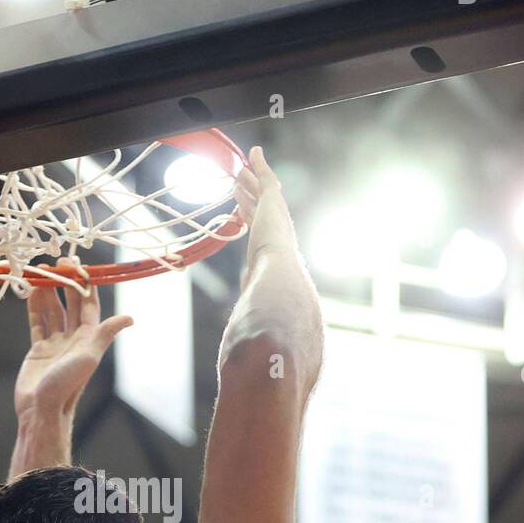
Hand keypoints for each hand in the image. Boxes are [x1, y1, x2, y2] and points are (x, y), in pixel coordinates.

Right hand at [14, 275, 132, 418]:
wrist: (42, 410)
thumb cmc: (67, 386)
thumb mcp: (88, 357)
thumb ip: (104, 335)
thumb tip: (130, 318)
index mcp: (88, 338)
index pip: (88, 304)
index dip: (84, 284)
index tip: (77, 265)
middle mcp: (73, 338)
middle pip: (70, 303)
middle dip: (64, 282)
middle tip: (56, 262)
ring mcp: (55, 343)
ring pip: (52, 310)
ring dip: (47, 291)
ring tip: (38, 272)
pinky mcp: (38, 349)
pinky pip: (37, 322)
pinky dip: (34, 307)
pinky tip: (30, 292)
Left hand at [222, 146, 321, 363]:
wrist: (280, 317)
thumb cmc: (270, 342)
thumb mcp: (257, 342)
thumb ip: (252, 347)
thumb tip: (241, 368)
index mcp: (277, 280)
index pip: (265, 255)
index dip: (255, 241)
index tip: (246, 230)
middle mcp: (282, 253)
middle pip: (265, 223)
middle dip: (254, 207)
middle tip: (244, 190)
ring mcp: (280, 234)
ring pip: (264, 203)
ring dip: (253, 186)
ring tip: (243, 170)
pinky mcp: (275, 216)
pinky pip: (266, 186)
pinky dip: (260, 169)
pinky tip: (253, 154)